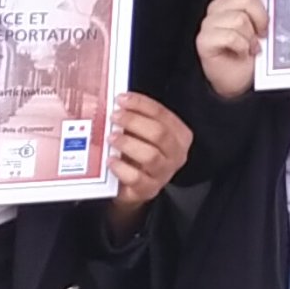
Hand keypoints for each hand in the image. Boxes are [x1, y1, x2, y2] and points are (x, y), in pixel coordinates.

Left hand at [103, 92, 192, 232]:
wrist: (133, 186)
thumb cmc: (138, 153)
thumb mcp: (142, 134)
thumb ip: (136, 119)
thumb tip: (118, 103)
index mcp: (179, 135)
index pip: (163, 114)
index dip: (141, 105)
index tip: (122, 99)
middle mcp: (176, 154)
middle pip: (159, 133)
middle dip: (134, 122)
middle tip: (114, 117)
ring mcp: (164, 173)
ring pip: (150, 155)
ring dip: (128, 143)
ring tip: (111, 138)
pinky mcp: (149, 189)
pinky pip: (136, 178)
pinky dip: (121, 168)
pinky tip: (110, 160)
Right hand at [196, 0, 272, 102]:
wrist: (238, 79)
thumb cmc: (251, 52)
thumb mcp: (263, 25)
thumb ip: (266, 7)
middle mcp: (219, 7)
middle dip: (261, 17)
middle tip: (263, 32)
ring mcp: (209, 23)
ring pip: (239, 18)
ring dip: (251, 36)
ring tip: (252, 45)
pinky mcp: (204, 39)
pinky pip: (230, 36)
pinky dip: (242, 46)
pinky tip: (243, 52)